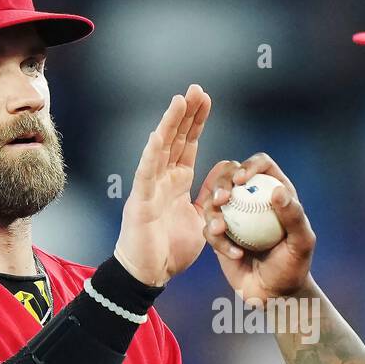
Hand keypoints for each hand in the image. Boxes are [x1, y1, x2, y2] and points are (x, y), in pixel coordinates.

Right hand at [114, 84, 211, 285]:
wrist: (150, 275)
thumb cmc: (171, 250)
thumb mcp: (200, 222)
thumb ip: (209, 201)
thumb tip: (224, 185)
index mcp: (176, 182)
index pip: (187, 144)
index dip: (195, 121)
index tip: (205, 98)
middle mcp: (161, 179)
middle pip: (174, 139)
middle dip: (185, 113)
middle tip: (196, 88)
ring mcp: (149, 188)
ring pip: (160, 149)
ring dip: (169, 124)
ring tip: (180, 100)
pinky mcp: (140, 202)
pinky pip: (146, 174)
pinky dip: (152, 154)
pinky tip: (159, 135)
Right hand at [198, 152, 315, 301]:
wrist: (276, 293)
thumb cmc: (294, 266)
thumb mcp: (301, 243)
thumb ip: (294, 217)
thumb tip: (277, 191)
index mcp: (274, 192)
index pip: (261, 165)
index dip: (250, 165)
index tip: (242, 180)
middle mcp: (251, 199)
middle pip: (230, 175)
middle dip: (221, 181)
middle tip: (223, 198)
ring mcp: (233, 217)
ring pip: (213, 200)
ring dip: (212, 211)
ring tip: (220, 228)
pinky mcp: (219, 236)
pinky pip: (210, 230)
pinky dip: (218, 240)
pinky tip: (235, 254)